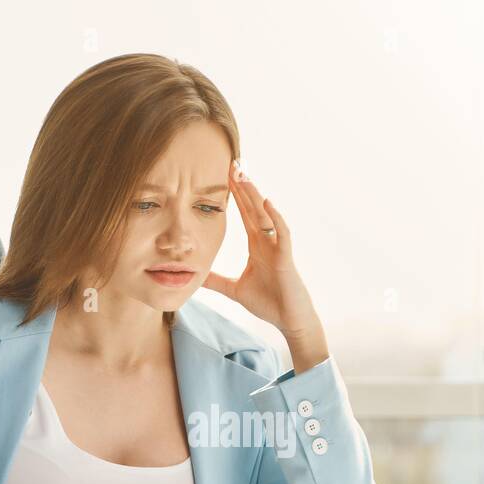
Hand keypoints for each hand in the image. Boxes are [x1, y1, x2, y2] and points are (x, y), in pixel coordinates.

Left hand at [203, 159, 320, 337]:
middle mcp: (268, 241)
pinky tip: (266, 202)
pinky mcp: (286, 258)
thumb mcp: (234, 290)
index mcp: (257, 245)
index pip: (243, 213)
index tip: (223, 175)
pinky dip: (275, 218)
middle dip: (243, 186)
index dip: (234, 194)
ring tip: (244, 176)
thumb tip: (194, 276)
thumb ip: (216, 281)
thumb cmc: (268, 303)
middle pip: (253, 208)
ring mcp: (278, 247)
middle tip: (232, 163)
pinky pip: (282, 234)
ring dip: (255, 195)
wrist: (289, 320)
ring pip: (266, 215)